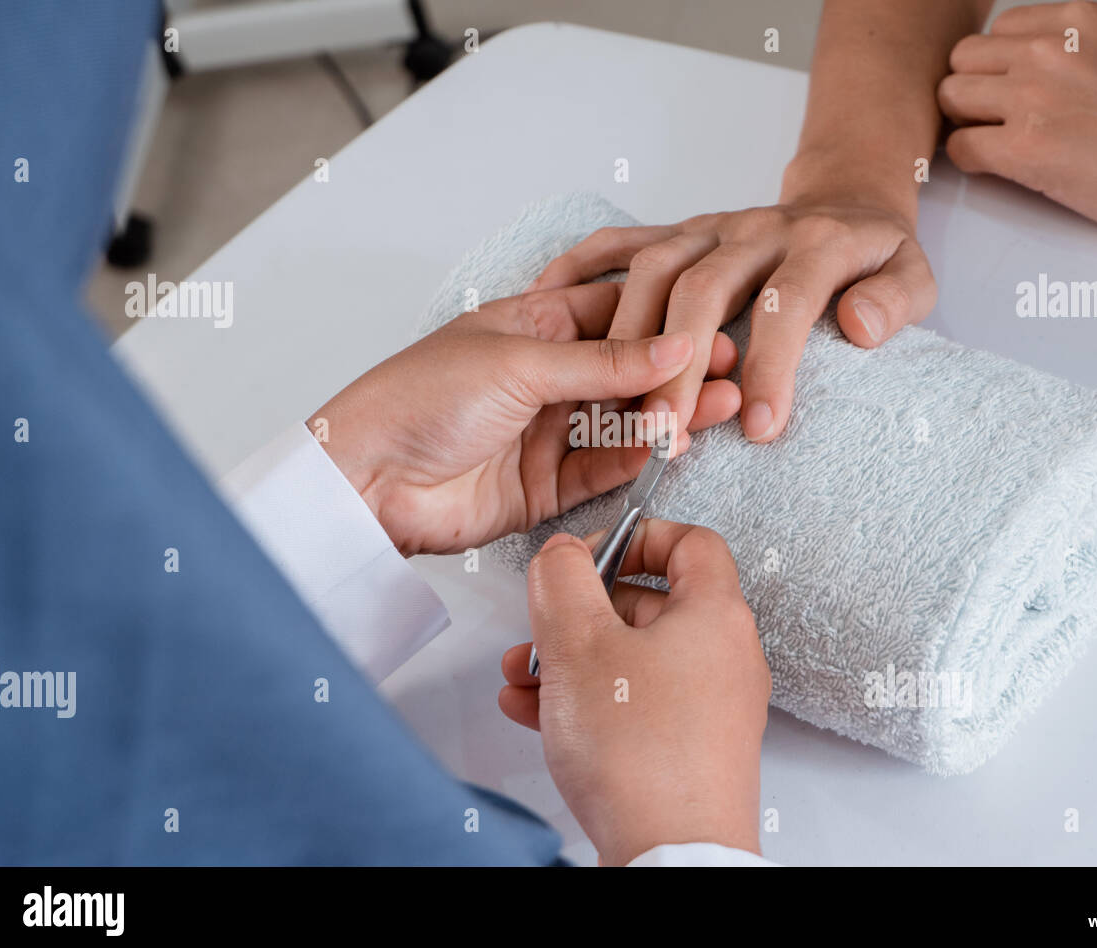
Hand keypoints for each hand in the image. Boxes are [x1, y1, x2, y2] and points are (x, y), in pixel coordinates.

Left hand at [310, 284, 741, 555]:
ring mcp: (545, 433)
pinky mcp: (544, 486)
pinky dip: (639, 459)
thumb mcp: (518, 362)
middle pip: (625, 371)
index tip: (713, 323)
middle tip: (729, 369)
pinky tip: (674, 444)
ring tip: (721, 405)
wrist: (368, 479)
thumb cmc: (419, 398)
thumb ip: (602, 362)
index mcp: (530, 327)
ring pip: (623, 421)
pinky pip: (604, 469)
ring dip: (669, 415)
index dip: (663, 320)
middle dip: (677, 370)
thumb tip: (675, 344)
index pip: (611, 313)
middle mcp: (542, 378)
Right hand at [498, 520, 770, 865]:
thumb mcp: (579, 644)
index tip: (591, 555)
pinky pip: (638, 705)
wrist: (672, 854)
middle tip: (543, 628)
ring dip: (574, 660)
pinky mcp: (693, 750)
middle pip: (650, 605)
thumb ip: (562, 580)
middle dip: (582, 613)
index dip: (636, 537)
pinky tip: (538, 713)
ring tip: (525, 678)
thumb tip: (563, 554)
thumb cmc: (642, 757)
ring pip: (635, 660)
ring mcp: (713, 708)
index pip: (690, 542)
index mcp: (716, 615)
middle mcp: (726, 659)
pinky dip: (591, 700)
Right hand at [527, 202, 935, 443]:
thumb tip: (860, 325)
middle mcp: (755, 229)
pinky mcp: (681, 230)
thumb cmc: (875, 258)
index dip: (772, 364)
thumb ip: (894, 300)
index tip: (761, 429)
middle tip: (666, 435)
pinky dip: (582, 266)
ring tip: (617, 407)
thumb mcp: (917, 275)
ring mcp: (711, 227)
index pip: (788, 301)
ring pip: (654, 269)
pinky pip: (621, 240)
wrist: (846, 201)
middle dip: (679, 364)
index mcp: (817, 243)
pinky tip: (550, 301)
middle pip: (703, 288)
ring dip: (629, 337)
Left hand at [938, 0, 1096, 268]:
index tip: (1014, 96)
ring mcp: (1035, 96)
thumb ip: (1069, 54)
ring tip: (1003, 149)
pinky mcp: (1026, 149)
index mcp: (1080, 19)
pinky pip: (959, 150)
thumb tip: (1018, 71)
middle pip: (963, 62)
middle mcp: (1052, 48)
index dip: (997, 70)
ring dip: (966, 126)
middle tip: (999, 125)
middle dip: (972, 94)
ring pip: (950, 100)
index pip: (997, 32)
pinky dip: (971, 164)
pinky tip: (1007, 173)